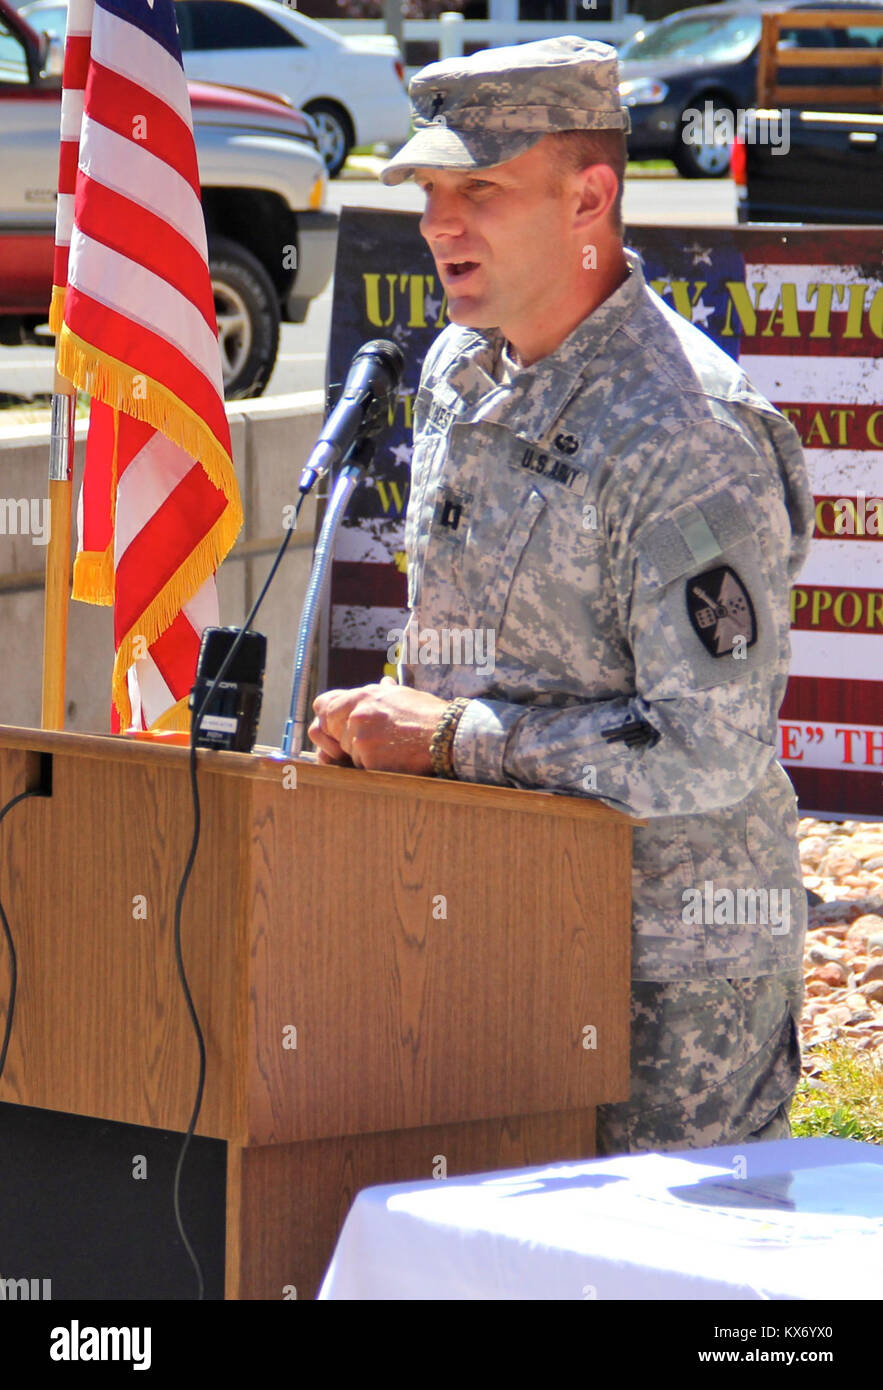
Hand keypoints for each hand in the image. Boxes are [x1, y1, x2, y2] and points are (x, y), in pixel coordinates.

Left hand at [309, 676, 448, 773]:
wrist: (448, 736)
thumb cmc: (429, 716)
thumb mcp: (404, 695)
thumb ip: (384, 693)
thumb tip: (384, 683)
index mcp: (363, 696)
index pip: (323, 706)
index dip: (328, 718)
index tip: (338, 726)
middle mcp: (358, 714)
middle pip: (330, 731)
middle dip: (343, 739)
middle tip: (368, 743)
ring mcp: (361, 737)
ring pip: (346, 752)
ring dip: (361, 755)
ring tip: (390, 750)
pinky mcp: (368, 758)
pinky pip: (359, 768)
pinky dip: (373, 768)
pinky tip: (393, 760)